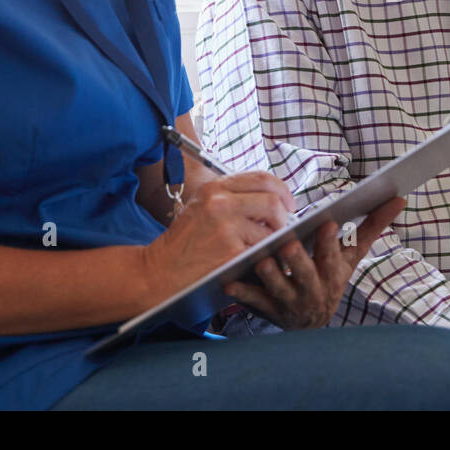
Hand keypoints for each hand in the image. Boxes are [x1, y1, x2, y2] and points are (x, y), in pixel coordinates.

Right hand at [142, 172, 295, 293]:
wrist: (160, 270)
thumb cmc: (183, 242)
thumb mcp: (201, 206)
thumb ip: (231, 198)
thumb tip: (271, 198)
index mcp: (215, 188)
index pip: (261, 179)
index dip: (282, 190)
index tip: (289, 203)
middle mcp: (220, 202)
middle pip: (272, 202)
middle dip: (284, 217)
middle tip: (284, 227)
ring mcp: (226, 227)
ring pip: (270, 230)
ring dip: (273, 242)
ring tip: (264, 248)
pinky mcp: (231, 251)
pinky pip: (261, 251)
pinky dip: (263, 257)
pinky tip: (256, 261)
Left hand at [221, 197, 406, 330]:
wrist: (311, 321)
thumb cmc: (331, 276)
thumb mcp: (352, 255)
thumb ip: (373, 226)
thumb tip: (400, 198)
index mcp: (333, 272)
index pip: (332, 256)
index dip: (328, 242)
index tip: (325, 222)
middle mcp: (312, 289)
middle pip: (305, 275)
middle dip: (297, 261)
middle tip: (286, 245)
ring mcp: (289, 301)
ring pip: (278, 289)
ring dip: (269, 276)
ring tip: (259, 260)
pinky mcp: (268, 310)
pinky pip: (254, 302)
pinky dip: (242, 293)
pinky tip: (229, 282)